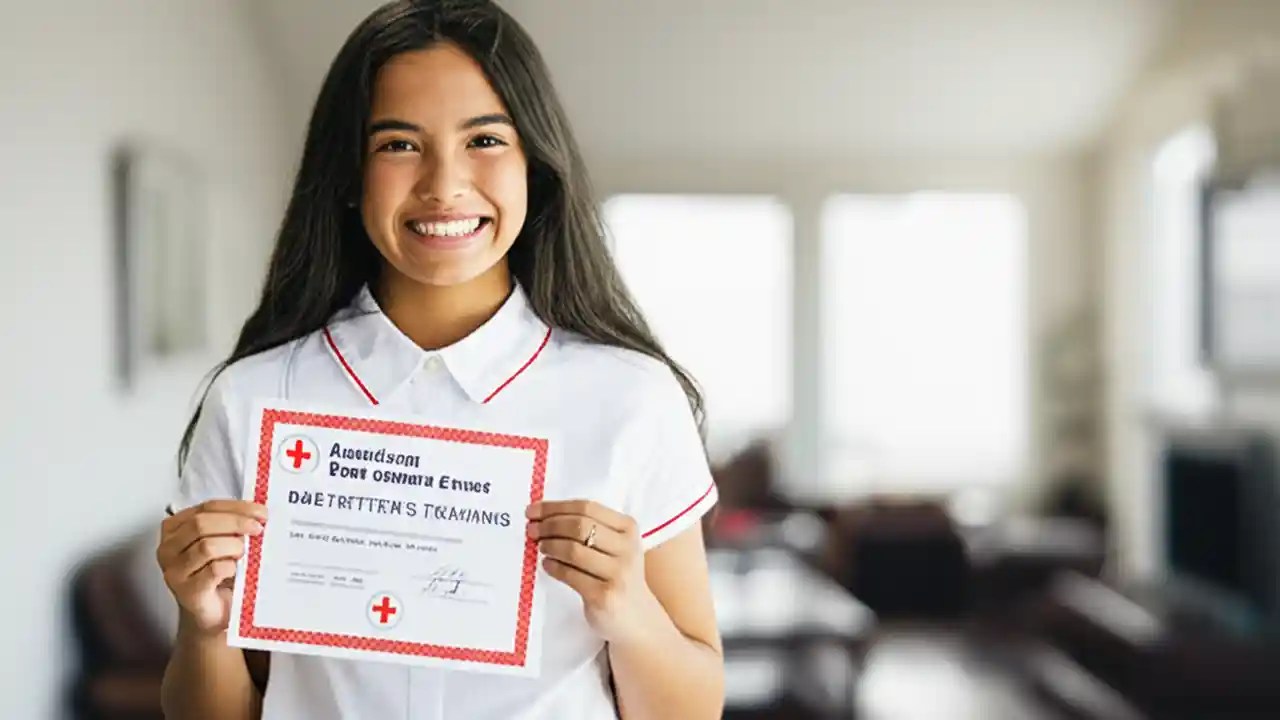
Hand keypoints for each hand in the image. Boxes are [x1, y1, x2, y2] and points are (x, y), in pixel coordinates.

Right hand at [155, 500, 266, 634]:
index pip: (207, 507)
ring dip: (233, 546)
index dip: (237, 507)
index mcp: (176, 528)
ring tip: (245, 553)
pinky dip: (231, 567)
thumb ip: (232, 525)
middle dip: (236, 522)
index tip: (261, 512)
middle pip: (202, 523)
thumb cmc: (219, 575)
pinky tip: (236, 571)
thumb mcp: (223, 542)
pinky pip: (213, 570)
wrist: (214, 613)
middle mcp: (169, 548)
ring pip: (206, 546)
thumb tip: (259, 513)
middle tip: (258, 529)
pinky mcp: (187, 591)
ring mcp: (175, 571)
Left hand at [526, 500, 662, 643]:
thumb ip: (589, 529)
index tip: (533, 510)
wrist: (638, 619)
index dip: (555, 507)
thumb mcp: (615, 547)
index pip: (587, 507)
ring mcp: (617, 573)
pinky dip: (553, 567)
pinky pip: (570, 575)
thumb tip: (543, 516)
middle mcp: (626, 548)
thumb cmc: (618, 576)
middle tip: (532, 530)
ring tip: (541, 547)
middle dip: (549, 525)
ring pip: (573, 549)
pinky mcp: (604, 596)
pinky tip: (547, 565)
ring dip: (550, 545)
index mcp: (628, 528)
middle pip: (579, 526)